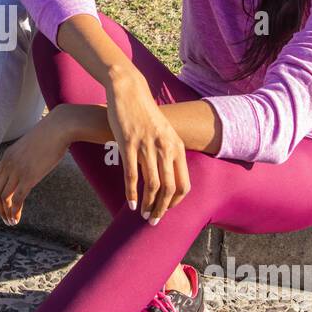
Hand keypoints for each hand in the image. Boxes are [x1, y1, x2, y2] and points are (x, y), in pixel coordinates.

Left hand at [0, 110, 69, 225]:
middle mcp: (9, 165)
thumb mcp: (31, 146)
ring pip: (4, 198)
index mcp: (8, 156)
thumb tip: (32, 164)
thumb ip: (26, 157)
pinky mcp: (29, 178)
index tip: (3, 203)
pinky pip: (17, 200)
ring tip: (11, 222)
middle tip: (5, 217)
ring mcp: (18, 171)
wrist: (58, 128)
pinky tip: (16, 219)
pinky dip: (15, 212)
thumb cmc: (50, 135)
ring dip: (6, 212)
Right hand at [105, 69, 189, 221]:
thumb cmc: (145, 113)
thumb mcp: (164, 132)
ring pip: (151, 184)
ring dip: (148, 204)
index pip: (183, 184)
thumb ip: (169, 152)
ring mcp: (146, 146)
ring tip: (144, 215)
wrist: (129, 91)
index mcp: (176, 147)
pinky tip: (131, 204)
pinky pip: (132, 174)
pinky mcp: (128, 143)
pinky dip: (132, 193)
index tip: (167, 210)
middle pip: (168, 188)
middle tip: (154, 221)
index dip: (176, 202)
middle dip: (162, 209)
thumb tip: (169, 175)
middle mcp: (164, 148)